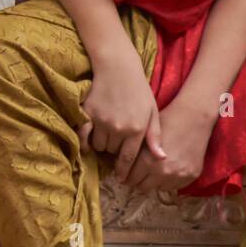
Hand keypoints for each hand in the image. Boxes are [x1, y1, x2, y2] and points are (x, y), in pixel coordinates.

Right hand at [79, 43, 163, 180]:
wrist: (118, 68)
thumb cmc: (138, 90)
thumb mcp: (153, 112)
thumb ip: (155, 136)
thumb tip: (161, 159)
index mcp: (136, 130)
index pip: (129, 159)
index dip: (125, 171)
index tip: (122, 178)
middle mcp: (118, 128)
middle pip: (112, 152)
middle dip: (114, 152)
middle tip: (116, 146)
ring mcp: (101, 121)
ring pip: (98, 145)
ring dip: (102, 144)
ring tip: (106, 137)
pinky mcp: (88, 113)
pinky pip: (84, 135)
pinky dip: (85, 140)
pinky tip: (88, 141)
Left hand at [124, 96, 214, 192]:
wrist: (193, 118)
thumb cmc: (165, 121)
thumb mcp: (143, 135)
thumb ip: (133, 152)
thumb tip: (120, 166)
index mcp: (148, 161)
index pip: (129, 178)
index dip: (123, 176)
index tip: (122, 175)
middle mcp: (163, 172)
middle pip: (142, 187)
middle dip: (135, 181)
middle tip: (134, 175)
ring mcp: (178, 175)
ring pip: (158, 188)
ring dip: (152, 182)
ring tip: (150, 173)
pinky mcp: (191, 176)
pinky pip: (174, 187)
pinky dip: (167, 182)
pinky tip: (164, 171)